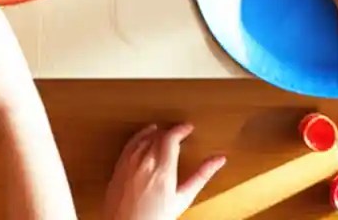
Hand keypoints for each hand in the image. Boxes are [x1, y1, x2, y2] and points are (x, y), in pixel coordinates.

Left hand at [102, 124, 225, 219]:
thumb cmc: (155, 218)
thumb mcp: (183, 198)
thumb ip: (201, 176)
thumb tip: (218, 160)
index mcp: (162, 169)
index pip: (171, 137)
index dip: (181, 129)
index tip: (188, 128)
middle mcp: (144, 162)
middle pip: (158, 135)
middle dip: (171, 132)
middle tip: (180, 134)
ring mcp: (129, 163)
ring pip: (144, 137)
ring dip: (156, 132)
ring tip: (165, 134)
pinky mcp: (119, 166)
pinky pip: (130, 143)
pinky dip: (140, 136)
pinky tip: (144, 138)